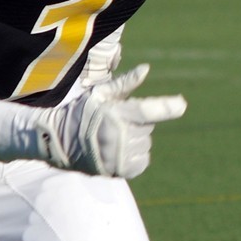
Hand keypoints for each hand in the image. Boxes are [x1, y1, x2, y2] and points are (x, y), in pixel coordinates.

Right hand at [53, 64, 186, 177]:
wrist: (58, 142)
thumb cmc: (81, 112)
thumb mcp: (100, 94)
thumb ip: (125, 84)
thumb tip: (146, 69)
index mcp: (114, 114)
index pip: (147, 111)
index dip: (166, 107)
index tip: (181, 104)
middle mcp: (117, 137)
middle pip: (147, 128)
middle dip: (136, 123)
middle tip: (115, 122)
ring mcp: (118, 156)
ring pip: (145, 145)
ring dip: (135, 140)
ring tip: (113, 137)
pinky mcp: (119, 171)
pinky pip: (142, 161)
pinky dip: (135, 156)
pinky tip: (119, 150)